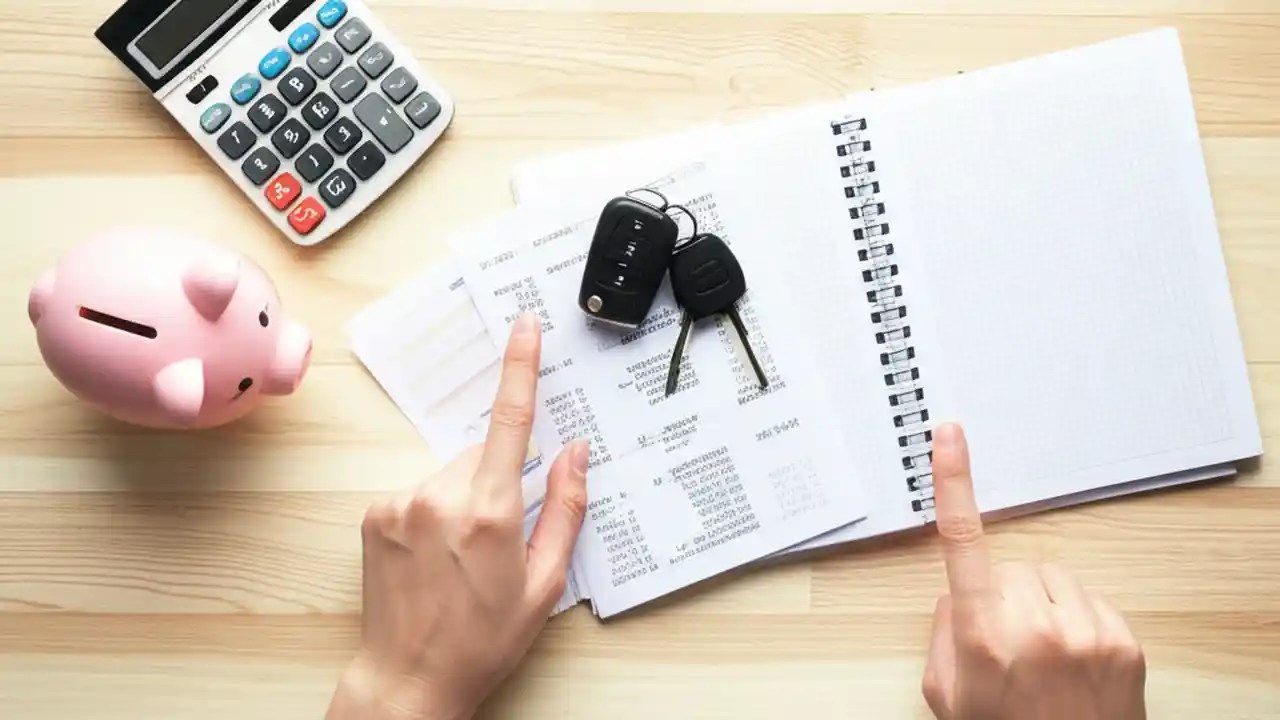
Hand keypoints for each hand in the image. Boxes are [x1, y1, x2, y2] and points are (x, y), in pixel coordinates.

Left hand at [327, 314, 588, 719]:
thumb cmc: (483, 639)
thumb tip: (575, 454)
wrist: (409, 677)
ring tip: (460, 558)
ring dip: (464, 498)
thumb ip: (565, 509)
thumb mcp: (545, 582)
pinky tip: (433, 556)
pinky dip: (432, 510)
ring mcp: (403, 502)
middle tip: (499, 539)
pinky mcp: (376, 512)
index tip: (524, 326)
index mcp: (491, 513)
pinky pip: (419, 490)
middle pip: (483, 455)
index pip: (512, 423)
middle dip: (498, 480)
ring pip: (451, 473)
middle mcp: (442, 497)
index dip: (521, 368)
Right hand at [922, 423, 1146, 719]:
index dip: (954, 483)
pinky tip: (1070, 660)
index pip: (962, 542)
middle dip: (1000, 595)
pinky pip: (1088, 599)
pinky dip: (1075, 620)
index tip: (950, 438)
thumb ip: (943, 633)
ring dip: (1040, 604)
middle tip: (1004, 644)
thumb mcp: (946, 695)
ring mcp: (1084, 633)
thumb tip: (958, 595)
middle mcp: (1035, 628)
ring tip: (1041, 654)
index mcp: (983, 638)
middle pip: (1009, 568)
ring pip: (1050, 578)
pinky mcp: (1121, 641)